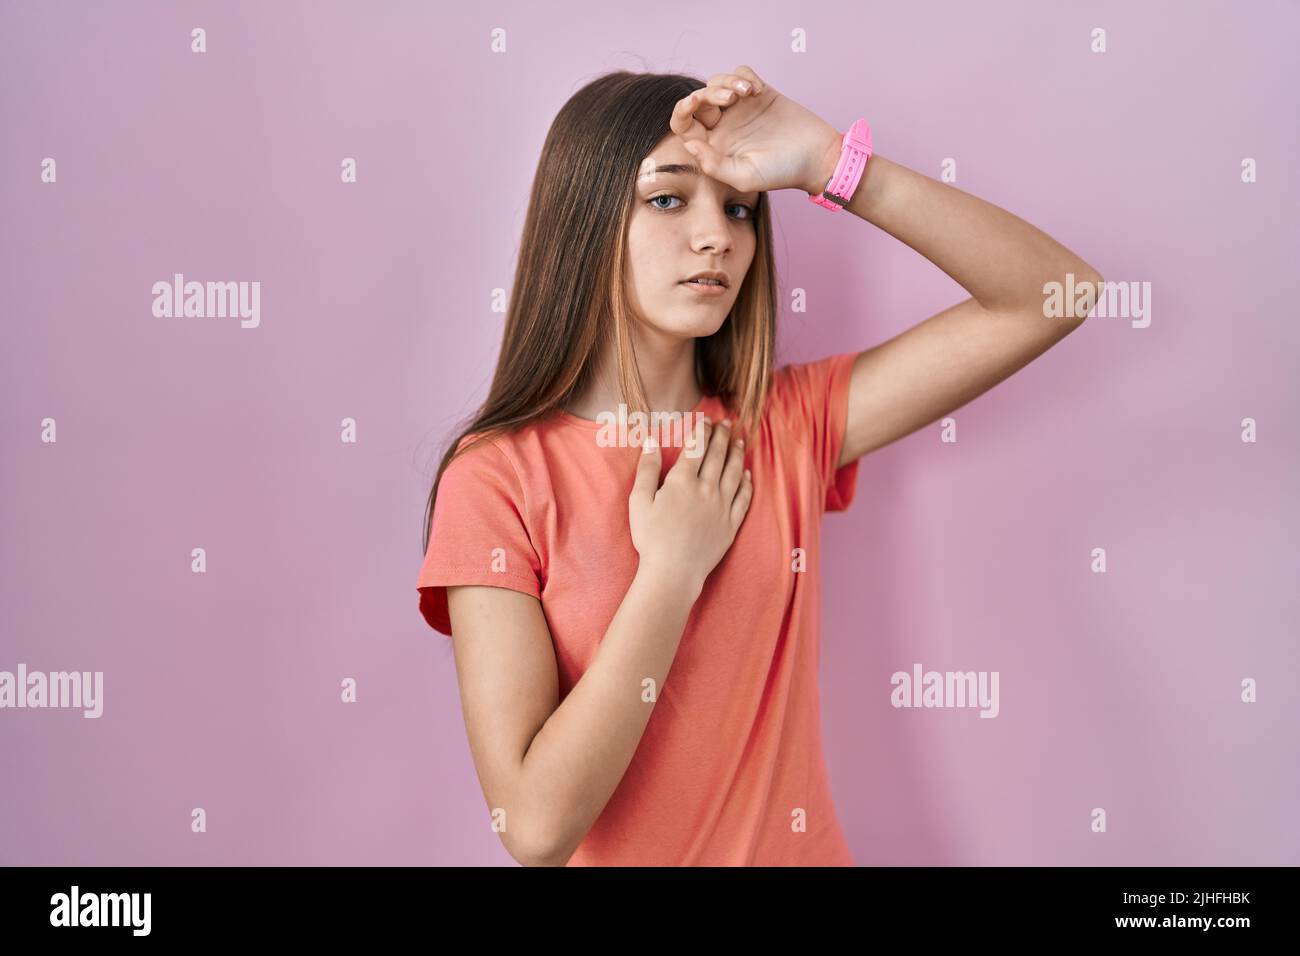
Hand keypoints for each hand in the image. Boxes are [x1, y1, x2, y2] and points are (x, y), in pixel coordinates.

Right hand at [627, 416, 752, 592]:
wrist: (673, 572)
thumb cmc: (651, 538)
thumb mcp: (639, 501)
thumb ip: (647, 469)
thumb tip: (650, 441)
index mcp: (683, 481)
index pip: (697, 447)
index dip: (702, 431)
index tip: (706, 420)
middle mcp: (707, 489)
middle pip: (719, 455)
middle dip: (723, 436)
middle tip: (727, 423)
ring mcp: (722, 506)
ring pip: (734, 473)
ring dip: (738, 454)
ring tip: (740, 441)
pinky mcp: (731, 524)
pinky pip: (743, 498)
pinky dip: (747, 484)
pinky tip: (747, 475)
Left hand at [668, 65, 842, 195]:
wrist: (817, 156)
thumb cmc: (782, 172)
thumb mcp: (744, 176)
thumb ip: (713, 165)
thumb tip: (689, 144)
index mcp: (714, 146)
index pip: (684, 125)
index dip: (682, 111)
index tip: (693, 103)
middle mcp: (723, 126)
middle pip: (699, 99)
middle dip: (708, 92)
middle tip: (730, 97)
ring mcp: (741, 108)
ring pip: (718, 82)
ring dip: (728, 81)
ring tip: (747, 92)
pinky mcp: (760, 93)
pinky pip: (741, 73)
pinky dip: (744, 75)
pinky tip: (757, 90)